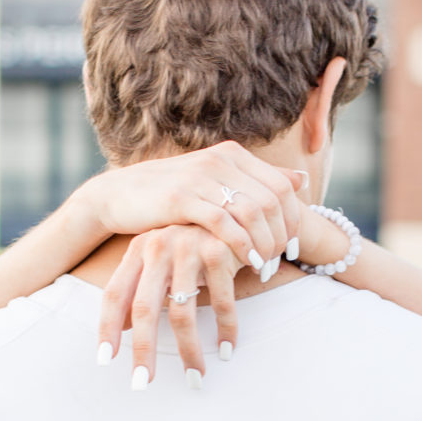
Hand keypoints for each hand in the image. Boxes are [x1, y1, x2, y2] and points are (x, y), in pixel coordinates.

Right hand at [75, 142, 306, 274]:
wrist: (120, 195)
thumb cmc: (172, 195)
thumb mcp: (217, 183)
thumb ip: (258, 180)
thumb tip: (301, 179)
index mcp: (233, 155)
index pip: (282, 186)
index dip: (293, 218)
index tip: (294, 246)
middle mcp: (220, 161)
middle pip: (272, 200)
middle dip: (281, 235)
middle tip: (279, 260)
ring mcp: (200, 178)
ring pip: (252, 212)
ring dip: (264, 243)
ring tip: (263, 265)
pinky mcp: (181, 198)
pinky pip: (222, 222)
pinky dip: (240, 245)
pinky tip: (245, 262)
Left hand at [97, 225, 242, 385]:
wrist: (233, 205)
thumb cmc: (192, 241)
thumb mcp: (161, 261)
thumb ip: (141, 289)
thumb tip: (122, 329)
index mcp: (138, 250)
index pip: (114, 294)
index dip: (107, 328)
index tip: (104, 360)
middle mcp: (158, 248)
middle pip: (144, 309)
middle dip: (143, 351)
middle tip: (142, 383)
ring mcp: (188, 249)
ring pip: (182, 313)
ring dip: (189, 351)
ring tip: (195, 377)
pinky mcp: (219, 252)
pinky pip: (221, 302)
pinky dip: (225, 329)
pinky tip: (226, 349)